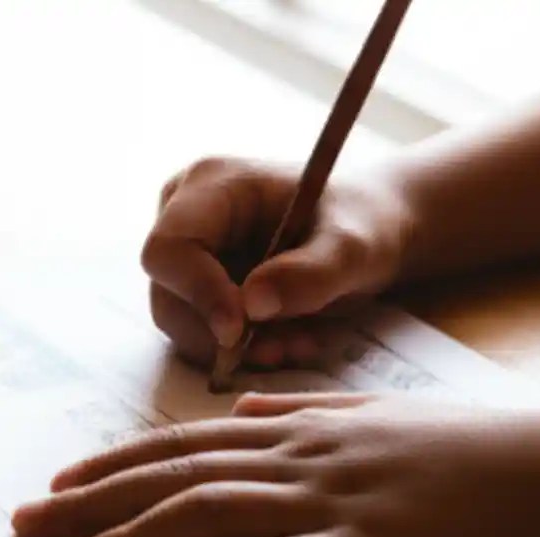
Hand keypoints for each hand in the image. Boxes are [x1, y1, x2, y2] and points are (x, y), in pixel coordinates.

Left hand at [12, 393, 539, 536]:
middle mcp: (294, 455)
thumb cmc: (465, 445)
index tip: (57, 484)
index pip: (180, 444)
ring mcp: (327, 500)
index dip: (111, 465)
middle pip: (170, 476)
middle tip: (22, 526)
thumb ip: (301, 406)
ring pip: (204, 514)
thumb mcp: (372, 412)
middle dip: (88, 502)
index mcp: (293, 428)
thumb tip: (242, 400)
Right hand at [142, 157, 412, 368]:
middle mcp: (182, 214)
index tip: (239, 332)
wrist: (372, 229)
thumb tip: (252, 305)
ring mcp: (185, 250)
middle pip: (167, 292)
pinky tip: (284, 339)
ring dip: (234, 347)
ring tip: (294, 344)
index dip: (196, 293)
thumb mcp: (354, 247)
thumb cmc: (363, 221)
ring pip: (179, 319)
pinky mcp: (194, 282)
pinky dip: (239, 348)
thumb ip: (310, 273)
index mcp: (210, 183)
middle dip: (221, 332)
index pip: (169, 248)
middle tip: (280, 350)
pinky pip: (197, 329)